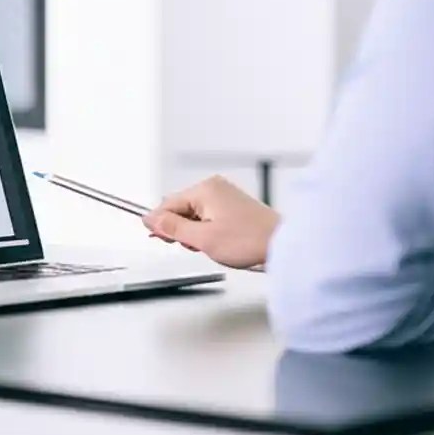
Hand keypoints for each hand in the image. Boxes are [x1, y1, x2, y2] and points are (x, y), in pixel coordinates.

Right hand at [142, 175, 278, 269]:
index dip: (161, 225)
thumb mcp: (202, 239)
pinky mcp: (232, 206)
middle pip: (180, 208)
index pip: (167, 204)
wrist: (283, 247)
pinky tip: (218, 242)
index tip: (160, 239)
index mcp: (205, 189)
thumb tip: (150, 218)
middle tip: (195, 245)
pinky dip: (207, 231)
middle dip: (181, 230)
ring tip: (211, 245)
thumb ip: (172, 227)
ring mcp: (225, 196)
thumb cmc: (250, 241)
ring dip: (195, 233)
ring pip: (193, 215)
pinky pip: (207, 217)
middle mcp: (214, 187)